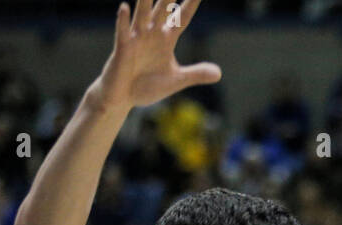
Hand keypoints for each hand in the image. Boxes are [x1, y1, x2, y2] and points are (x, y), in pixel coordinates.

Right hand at [94, 0, 220, 113]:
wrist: (123, 97)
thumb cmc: (147, 86)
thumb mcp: (176, 80)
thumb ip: (196, 74)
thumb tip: (219, 73)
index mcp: (166, 39)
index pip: (182, 17)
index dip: (191, 3)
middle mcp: (151, 33)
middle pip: (163, 8)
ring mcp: (136, 39)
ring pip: (142, 14)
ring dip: (146, 1)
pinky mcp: (122, 49)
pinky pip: (122, 32)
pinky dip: (123, 21)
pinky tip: (125, 7)